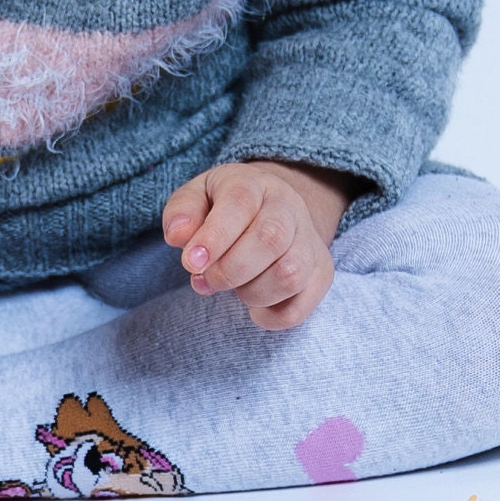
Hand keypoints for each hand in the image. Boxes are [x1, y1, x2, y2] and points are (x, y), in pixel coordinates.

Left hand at [161, 161, 355, 330]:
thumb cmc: (222, 208)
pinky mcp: (321, 272)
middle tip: (204, 280)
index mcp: (253, 184)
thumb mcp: (195, 198)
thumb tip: (178, 235)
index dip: (215, 237)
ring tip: (233, 288)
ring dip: (252, 293)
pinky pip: (303, 305)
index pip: (241, 203)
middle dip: (230, 270)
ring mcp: (310, 241)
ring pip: (291, 274)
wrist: (268, 210)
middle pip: (271, 239)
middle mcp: (289, 208)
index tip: (191, 263)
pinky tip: (255, 308)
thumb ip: (182, 212)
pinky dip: (273, 316)